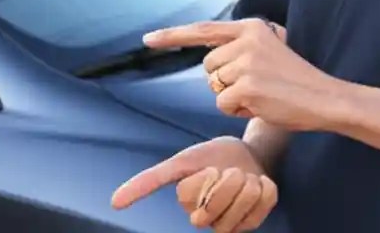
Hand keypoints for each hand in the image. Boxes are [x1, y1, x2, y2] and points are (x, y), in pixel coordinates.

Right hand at [111, 136, 276, 231]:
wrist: (247, 155)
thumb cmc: (213, 157)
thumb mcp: (182, 163)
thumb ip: (150, 180)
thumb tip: (113, 202)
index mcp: (187, 206)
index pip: (193, 195)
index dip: (206, 177)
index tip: (210, 167)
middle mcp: (205, 220)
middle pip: (218, 204)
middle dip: (229, 179)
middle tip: (232, 171)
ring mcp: (230, 224)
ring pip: (243, 204)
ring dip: (249, 183)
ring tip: (245, 177)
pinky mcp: (252, 222)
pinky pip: (264, 204)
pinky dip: (266, 188)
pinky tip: (259, 183)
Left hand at [143, 18, 346, 131]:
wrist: (325, 98)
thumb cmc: (296, 80)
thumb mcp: (270, 50)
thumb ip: (242, 47)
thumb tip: (212, 60)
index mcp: (252, 27)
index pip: (204, 30)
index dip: (173, 36)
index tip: (148, 39)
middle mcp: (246, 40)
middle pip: (208, 67)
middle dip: (224, 82)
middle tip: (257, 85)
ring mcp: (246, 63)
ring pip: (214, 87)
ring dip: (232, 98)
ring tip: (262, 95)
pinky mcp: (246, 87)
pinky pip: (223, 105)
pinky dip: (239, 112)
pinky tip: (262, 106)